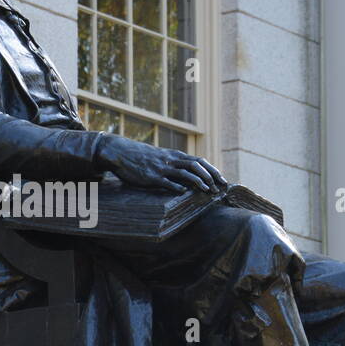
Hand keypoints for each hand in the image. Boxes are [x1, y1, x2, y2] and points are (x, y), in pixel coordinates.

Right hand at [95, 135, 227, 192]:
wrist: (121, 152)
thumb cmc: (142, 157)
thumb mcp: (161, 157)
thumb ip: (174, 163)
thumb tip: (188, 173)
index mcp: (175, 155)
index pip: (200, 161)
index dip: (213, 170)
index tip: (223, 180)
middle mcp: (172, 160)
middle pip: (197, 166)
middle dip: (211, 177)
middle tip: (220, 188)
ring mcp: (162, 168)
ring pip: (185, 173)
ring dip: (199, 182)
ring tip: (208, 191)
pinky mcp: (152, 177)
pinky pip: (167, 182)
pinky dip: (178, 187)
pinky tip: (185, 193)